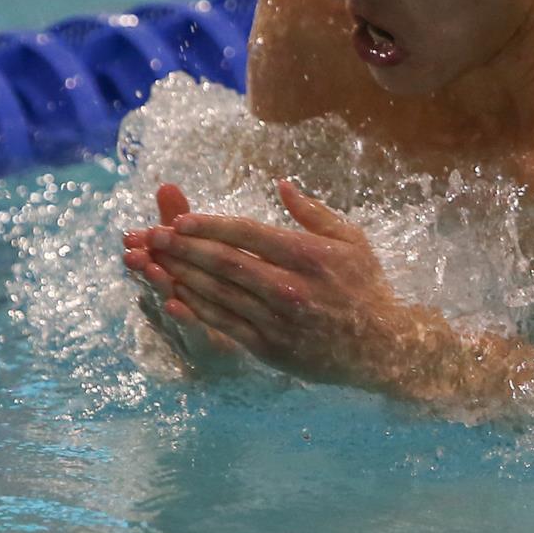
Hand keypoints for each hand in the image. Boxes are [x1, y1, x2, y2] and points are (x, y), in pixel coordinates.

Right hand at [122, 184, 242, 369]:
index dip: (142, 247)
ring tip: (151, 270)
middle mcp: (173, 302)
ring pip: (170, 304)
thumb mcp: (199, 253)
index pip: (154, 257)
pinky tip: (174, 305)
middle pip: (155, 281)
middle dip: (144, 266)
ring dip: (158, 287)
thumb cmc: (215, 292)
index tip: (128, 237)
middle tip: (132, 254)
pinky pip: (194, 332)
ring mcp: (187, 327)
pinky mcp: (207, 347)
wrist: (252, 342)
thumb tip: (165, 184)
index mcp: (171, 277)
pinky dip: (183, 318)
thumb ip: (182, 223)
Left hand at [136, 180, 442, 393]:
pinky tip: (171, 298)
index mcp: (308, 255)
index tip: (178, 219)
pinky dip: (195, 312)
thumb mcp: (350, 240)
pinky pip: (224, 327)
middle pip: (225, 263)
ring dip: (180, 276)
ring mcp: (277, 321)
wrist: (383, 347)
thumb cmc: (366, 287)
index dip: (209, 226)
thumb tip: (281, 184)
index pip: (248, 234)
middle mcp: (289, 287)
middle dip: (182, 248)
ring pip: (218, 295)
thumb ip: (313, 212)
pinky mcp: (270, 348)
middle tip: (150, 236)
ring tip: (151, 263)